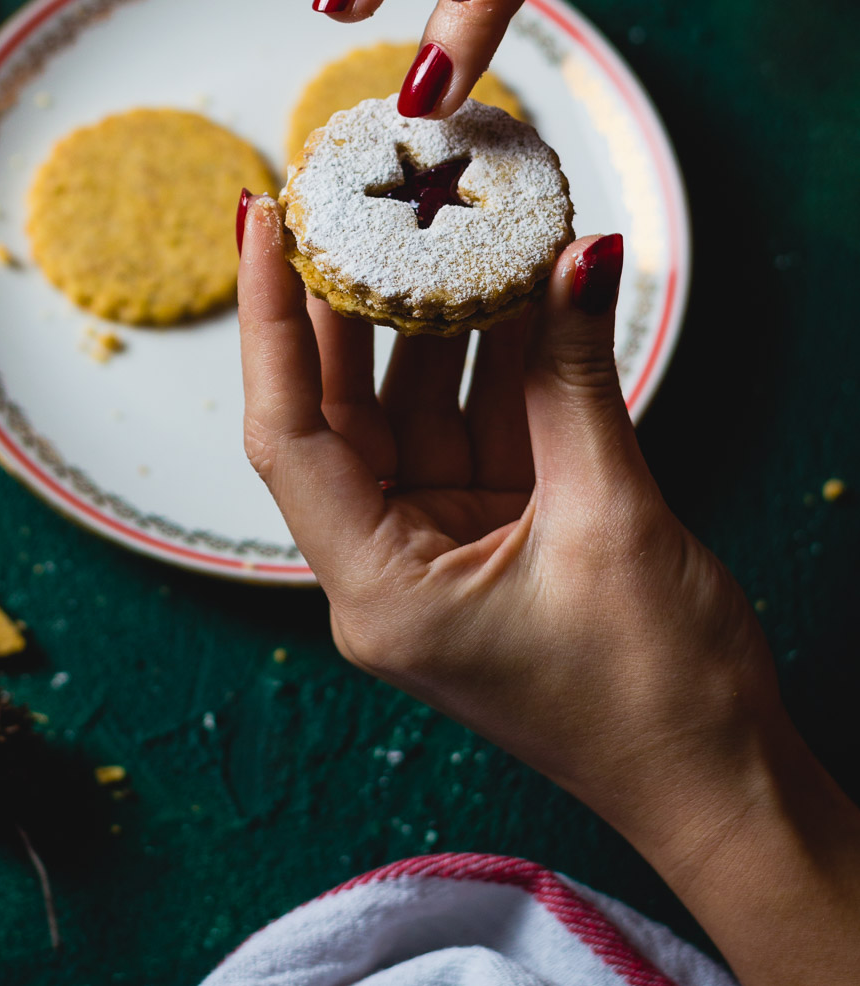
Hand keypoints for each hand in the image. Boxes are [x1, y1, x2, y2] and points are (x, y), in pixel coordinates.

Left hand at [237, 196, 859, 985]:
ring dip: (442, 322)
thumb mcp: (611, 517)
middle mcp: (390, 569)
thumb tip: (575, 258)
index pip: (288, 431)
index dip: (269, 319)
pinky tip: (518, 292)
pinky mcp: (491, 536)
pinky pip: (478, 427)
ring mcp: (440, 549)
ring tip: (450, 224)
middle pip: (345, 408)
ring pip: (418, 408)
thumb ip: (576, 379)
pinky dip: (500, 364)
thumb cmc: (657, 696)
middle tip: (358, 201)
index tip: (263, 223)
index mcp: (381, 590)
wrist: (722, 783)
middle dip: (354, 300)